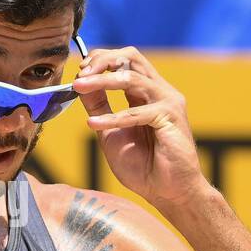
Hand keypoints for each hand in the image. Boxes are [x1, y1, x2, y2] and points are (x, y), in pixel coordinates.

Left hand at [72, 46, 207, 210]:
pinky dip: (112, 117)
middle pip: (131, 57)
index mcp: (146, 93)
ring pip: (132, 78)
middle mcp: (159, 92)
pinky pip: (137, 112)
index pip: (124, 60)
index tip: (79, 72)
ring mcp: (167, 102)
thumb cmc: (143, 166)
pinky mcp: (171, 118)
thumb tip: (80, 84)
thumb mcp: (110, 132)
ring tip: (79, 87)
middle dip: (102, 60)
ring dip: (102, 80)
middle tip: (80, 73)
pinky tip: (93, 124)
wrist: (168, 193)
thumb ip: (99, 107)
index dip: (100, 60)